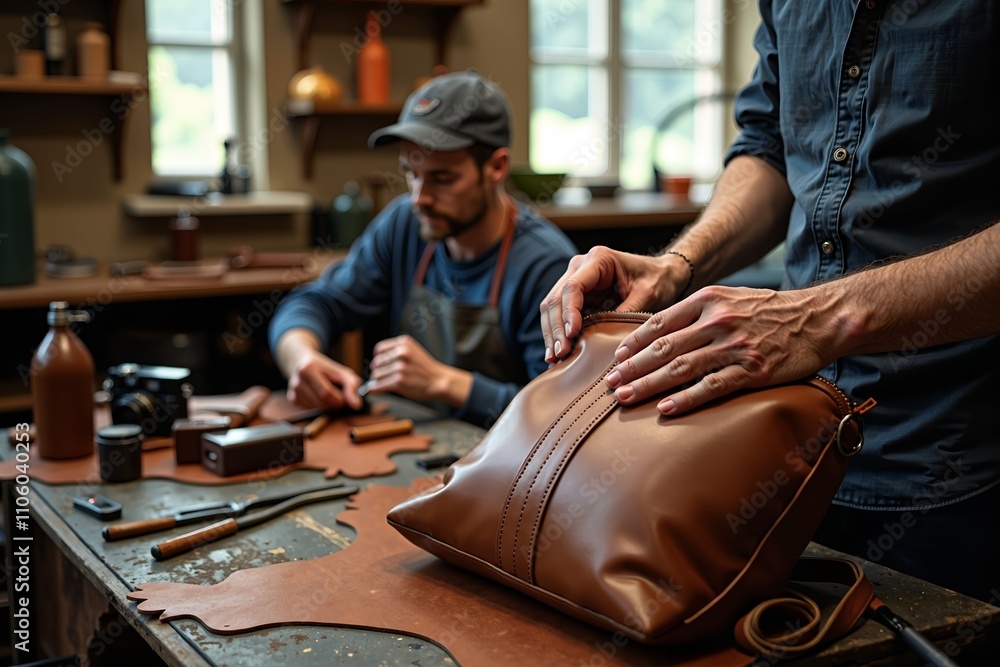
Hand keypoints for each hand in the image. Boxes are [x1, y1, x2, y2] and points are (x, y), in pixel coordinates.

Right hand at [286, 348, 364, 411]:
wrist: (304, 362)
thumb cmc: (326, 368)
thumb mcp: (342, 373)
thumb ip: (352, 387)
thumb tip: (356, 405)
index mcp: (308, 369)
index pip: (326, 393)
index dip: (339, 399)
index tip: (347, 398)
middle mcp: (297, 381)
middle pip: (320, 402)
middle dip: (335, 404)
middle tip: (341, 399)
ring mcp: (293, 391)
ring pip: (316, 408)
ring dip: (328, 407)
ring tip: (331, 395)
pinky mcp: (292, 399)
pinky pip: (310, 410)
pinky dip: (320, 407)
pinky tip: (321, 397)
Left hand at [367, 335, 471, 407]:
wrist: (439, 381)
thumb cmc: (425, 369)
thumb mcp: (413, 351)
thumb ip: (396, 351)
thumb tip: (375, 362)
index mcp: (404, 343)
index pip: (380, 349)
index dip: (377, 358)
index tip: (379, 364)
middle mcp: (402, 353)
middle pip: (377, 363)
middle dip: (378, 371)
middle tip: (383, 376)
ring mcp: (401, 367)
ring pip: (376, 375)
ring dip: (377, 381)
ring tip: (385, 383)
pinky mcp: (399, 381)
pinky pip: (378, 386)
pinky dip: (374, 389)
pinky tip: (375, 390)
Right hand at [539, 246, 688, 361]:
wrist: (664, 274)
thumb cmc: (659, 279)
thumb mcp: (648, 295)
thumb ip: (626, 312)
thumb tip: (604, 339)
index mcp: (598, 259)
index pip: (573, 287)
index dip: (569, 312)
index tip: (572, 334)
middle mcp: (581, 267)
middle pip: (556, 298)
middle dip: (556, 328)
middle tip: (559, 354)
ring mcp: (575, 280)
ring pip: (551, 307)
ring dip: (551, 333)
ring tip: (553, 358)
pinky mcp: (577, 296)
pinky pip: (559, 315)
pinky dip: (557, 334)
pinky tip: (556, 354)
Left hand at [605, 285, 840, 415]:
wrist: (818, 318)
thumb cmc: (770, 311)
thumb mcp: (730, 298)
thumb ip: (698, 312)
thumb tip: (661, 334)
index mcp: (707, 300)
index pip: (660, 323)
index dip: (634, 342)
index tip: (616, 358)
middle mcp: (717, 321)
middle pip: (664, 347)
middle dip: (632, 367)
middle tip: (610, 383)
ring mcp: (734, 346)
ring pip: (681, 368)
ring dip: (649, 384)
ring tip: (626, 397)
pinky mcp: (752, 370)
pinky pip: (712, 387)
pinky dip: (686, 399)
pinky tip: (666, 408)